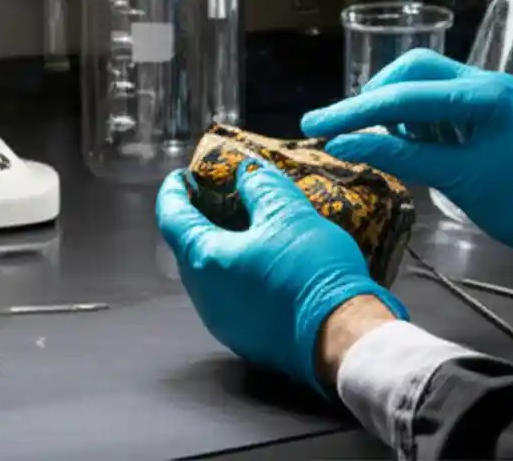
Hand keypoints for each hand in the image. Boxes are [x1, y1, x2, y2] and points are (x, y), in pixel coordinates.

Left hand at [156, 162, 404, 396]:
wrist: (342, 336)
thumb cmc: (312, 275)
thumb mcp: (290, 214)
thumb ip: (262, 186)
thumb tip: (247, 173)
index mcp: (207, 259)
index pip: (171, 217)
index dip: (173, 191)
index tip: (180, 177)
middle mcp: (205, 294)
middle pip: (188, 247)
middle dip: (197, 219)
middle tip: (214, 197)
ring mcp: (222, 320)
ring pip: (209, 275)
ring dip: (219, 248)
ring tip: (242, 228)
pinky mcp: (243, 338)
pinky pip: (229, 297)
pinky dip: (236, 274)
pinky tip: (261, 263)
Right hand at [301, 49, 512, 284]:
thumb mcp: (456, 180)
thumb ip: (398, 158)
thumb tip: (343, 146)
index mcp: (482, 95)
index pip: (402, 96)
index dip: (353, 111)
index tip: (315, 124)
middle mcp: (484, 82)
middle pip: (411, 71)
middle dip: (373, 98)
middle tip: (342, 128)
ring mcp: (487, 94)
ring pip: (422, 84)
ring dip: (395, 110)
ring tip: (385, 145)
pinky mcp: (486, 110)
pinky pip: (438, 103)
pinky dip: (414, 121)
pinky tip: (410, 147)